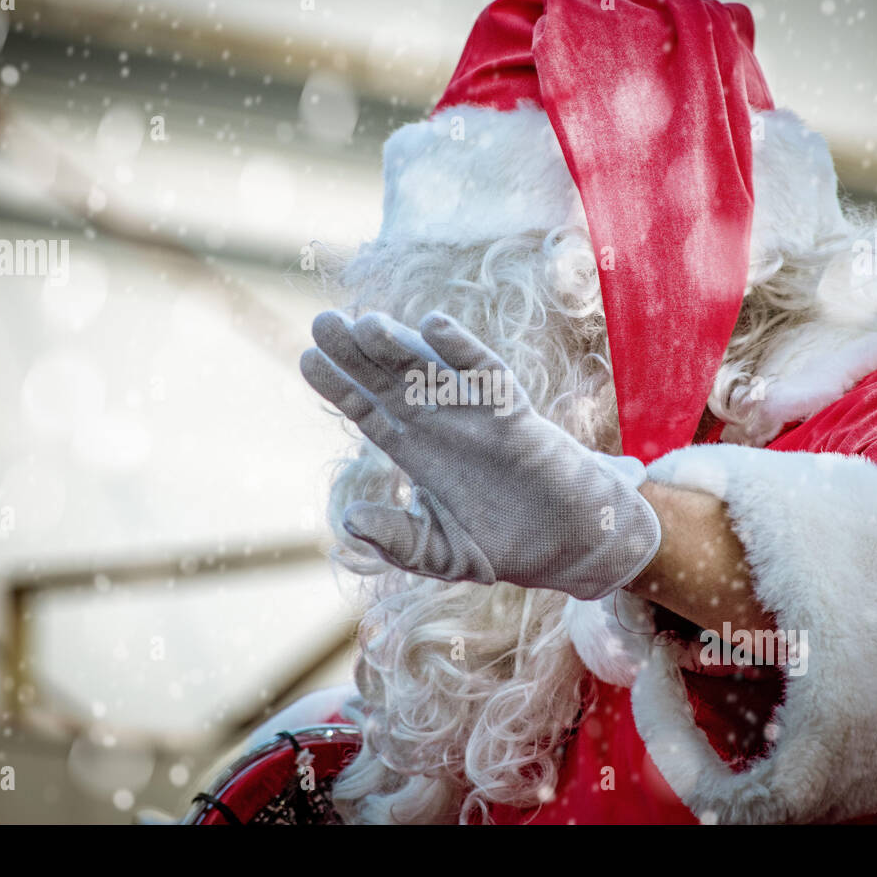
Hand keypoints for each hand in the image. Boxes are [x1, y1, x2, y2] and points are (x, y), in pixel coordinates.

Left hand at [299, 309, 660, 599]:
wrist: (570, 549)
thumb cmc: (504, 545)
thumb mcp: (440, 554)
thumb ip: (396, 541)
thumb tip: (349, 520)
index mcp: (419, 453)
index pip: (369, 410)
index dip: (339, 385)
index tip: (306, 357)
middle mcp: (443, 426)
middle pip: (391, 380)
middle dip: (357, 353)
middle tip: (323, 322)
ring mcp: (478, 417)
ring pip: (432, 371)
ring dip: (401, 346)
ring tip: (366, 323)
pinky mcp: (517, 419)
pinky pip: (488, 377)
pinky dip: (463, 351)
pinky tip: (434, 326)